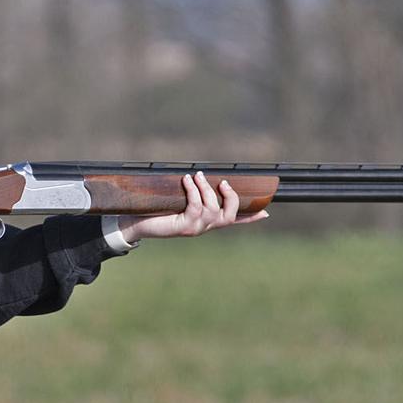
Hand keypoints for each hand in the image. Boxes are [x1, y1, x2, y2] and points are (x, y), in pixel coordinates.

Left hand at [116, 170, 270, 243]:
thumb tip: (198, 173)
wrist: (136, 222)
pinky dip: (193, 191)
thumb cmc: (156, 208)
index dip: (250, 217)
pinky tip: (186, 180)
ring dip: (206, 189)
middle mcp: (204, 227)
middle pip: (229, 215)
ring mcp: (195, 229)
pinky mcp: (184, 227)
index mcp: (206, 222)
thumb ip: (192, 192)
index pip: (233, 221)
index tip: (266, 211)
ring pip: (212, 209)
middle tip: (222, 182)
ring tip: (196, 175)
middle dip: (230, 197)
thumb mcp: (178, 198)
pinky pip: (196, 206)